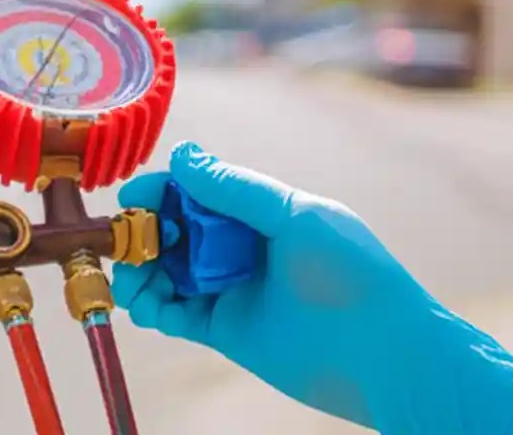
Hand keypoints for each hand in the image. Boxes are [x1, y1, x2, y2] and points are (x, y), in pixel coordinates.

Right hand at [112, 142, 512, 433]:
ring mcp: (233, 288)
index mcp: (260, 212)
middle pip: (176, 232)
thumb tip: (182, 156)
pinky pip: (178, 315)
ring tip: (133, 282)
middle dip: (145, 233)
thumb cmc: (354, 276)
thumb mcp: (296, 218)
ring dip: (142, 273)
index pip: (197, 192)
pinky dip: (155, 308)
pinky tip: (148, 307)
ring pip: (170, 274)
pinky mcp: (226, 331)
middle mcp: (242, 247)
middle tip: (126, 243)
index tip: (132, 198)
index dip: (162, 192)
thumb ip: (236, 190)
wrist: (385, 357)